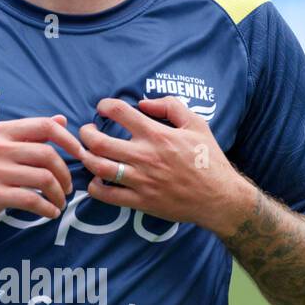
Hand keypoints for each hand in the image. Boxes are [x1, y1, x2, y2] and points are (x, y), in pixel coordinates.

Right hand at [0, 114, 85, 235]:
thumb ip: (29, 134)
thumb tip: (61, 119)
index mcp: (1, 131)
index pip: (44, 126)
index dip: (69, 140)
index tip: (81, 155)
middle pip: (48, 154)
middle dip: (65, 175)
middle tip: (67, 189)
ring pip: (43, 178)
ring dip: (58, 195)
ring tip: (59, 203)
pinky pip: (31, 200)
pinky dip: (47, 208)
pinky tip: (50, 213)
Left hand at [79, 95, 254, 237]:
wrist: (219, 197)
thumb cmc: (208, 159)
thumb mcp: (196, 124)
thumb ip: (170, 106)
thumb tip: (143, 103)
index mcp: (157, 134)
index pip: (120, 111)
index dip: (105, 105)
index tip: (103, 108)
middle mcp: (144, 156)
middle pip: (98, 141)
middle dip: (85, 133)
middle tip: (86, 132)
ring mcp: (140, 180)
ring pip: (98, 167)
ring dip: (86, 158)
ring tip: (87, 153)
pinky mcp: (140, 201)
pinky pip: (106, 195)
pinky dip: (94, 187)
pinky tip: (97, 181)